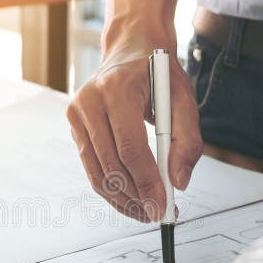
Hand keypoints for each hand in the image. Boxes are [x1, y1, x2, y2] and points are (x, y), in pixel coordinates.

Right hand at [67, 47, 202, 222]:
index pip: (130, 148)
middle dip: (136, 196)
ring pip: (98, 173)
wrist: (130, 49)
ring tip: (144, 211)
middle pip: (111, 165)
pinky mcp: (74, 126)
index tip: (161, 205)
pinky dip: (111, 188)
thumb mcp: (184, 99)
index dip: (146, 182)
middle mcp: (90, 101)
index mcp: (117, 89)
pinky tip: (130, 199)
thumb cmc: (157, 73)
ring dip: (122, 199)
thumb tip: (178, 181)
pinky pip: (92, 167)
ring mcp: (77, 114)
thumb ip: (188, 141)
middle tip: (156, 213)